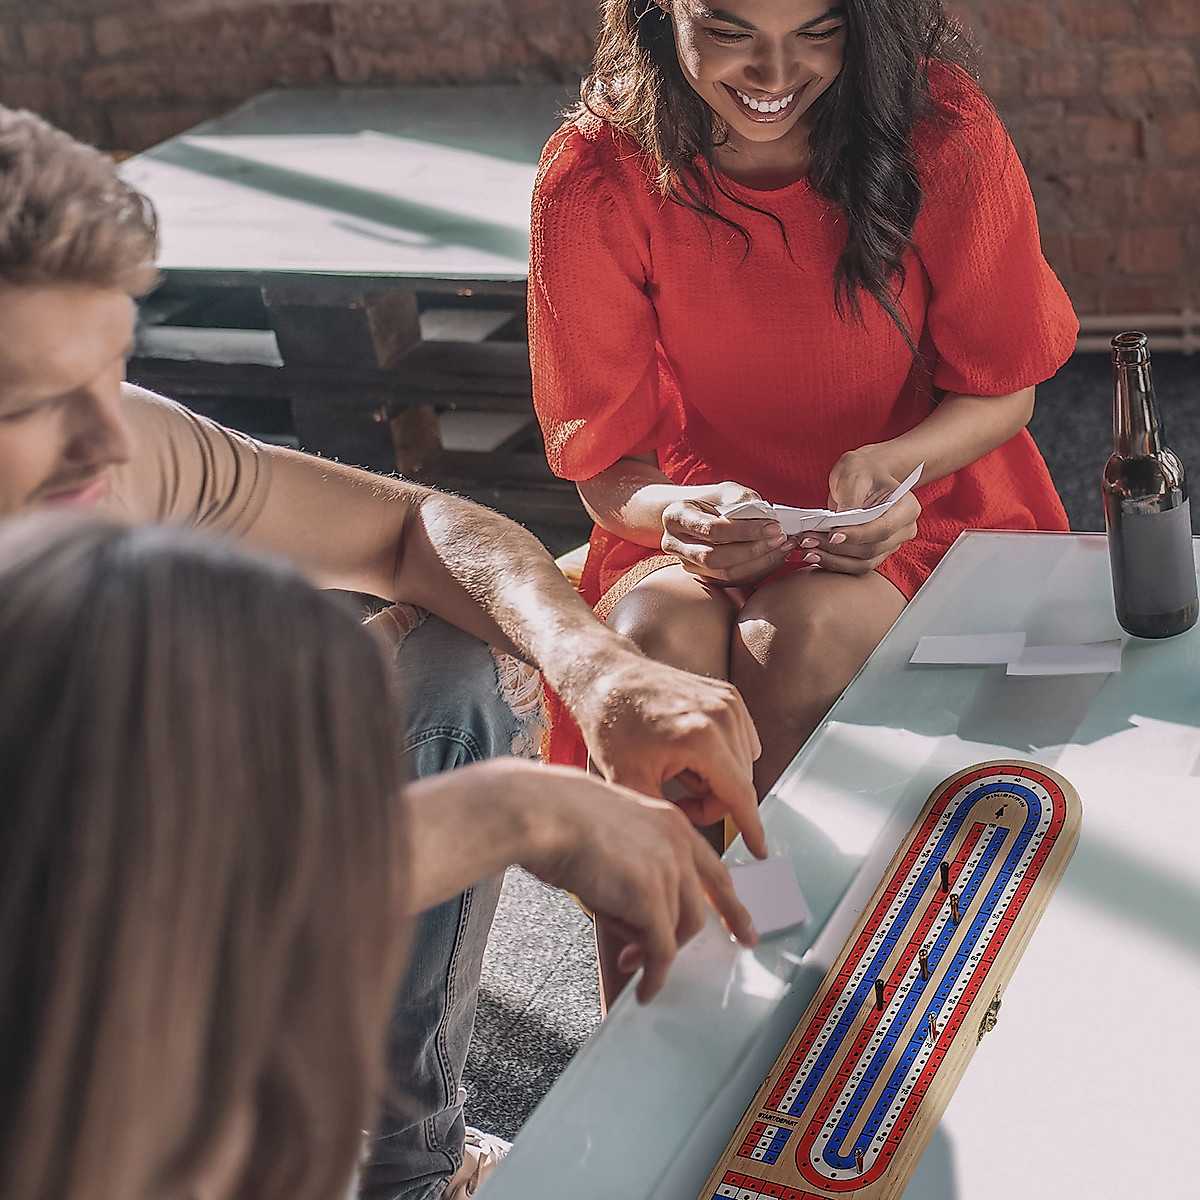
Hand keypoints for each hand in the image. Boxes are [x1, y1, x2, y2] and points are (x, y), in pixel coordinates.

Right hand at [520, 763, 758, 1001]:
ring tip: (631, 963)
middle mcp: (677, 843)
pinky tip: (644, 987)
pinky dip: (654, 975)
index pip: (712, 866)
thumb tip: (630, 904)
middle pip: (705, 902)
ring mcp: (667, 870)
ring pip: (680, 929)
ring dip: (658, 952)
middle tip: (735, 947)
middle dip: (722, 929)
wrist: (540, 812)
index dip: (730, 899)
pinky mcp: (650, 898)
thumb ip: (632, 861)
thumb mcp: (609, 829)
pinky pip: (660, 950)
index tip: (743, 924)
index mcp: (668, 821)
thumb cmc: (556, 815)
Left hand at [570, 646, 767, 858]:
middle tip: (678, 798)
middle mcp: (721, 715)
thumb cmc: (613, 723)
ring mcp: (728, 701)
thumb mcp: (630, 781)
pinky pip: (742, 741)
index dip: (750, 827)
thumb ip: (667, 817)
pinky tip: (691, 753)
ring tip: (679, 770)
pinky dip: (723, 756)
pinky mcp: (728, 694)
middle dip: (713, 801)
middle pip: (741, 783)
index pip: (739, 794)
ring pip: (744, 764)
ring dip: (718, 778)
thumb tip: (687, 846)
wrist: (607, 676)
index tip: (760, 850)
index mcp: (701, 737)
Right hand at [660, 482, 793, 587]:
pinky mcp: (702, 577)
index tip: (772, 526)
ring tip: (781, 548)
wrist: (696, 514)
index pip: (712, 529)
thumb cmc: (713, 500)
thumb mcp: (726, 491)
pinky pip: (732, 581)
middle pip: (715, 557)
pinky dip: (757, 571)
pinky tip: (774, 558)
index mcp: (676, 516)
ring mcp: (686, 564)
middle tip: (779, 539)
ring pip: (724, 573)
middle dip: (752, 550)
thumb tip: (768, 519)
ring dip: (759, 563)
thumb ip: (744, 502)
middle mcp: (674, 544)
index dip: (745, 530)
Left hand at [795, 451, 919, 574]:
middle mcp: (903, 530)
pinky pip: (855, 566)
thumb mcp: (855, 477)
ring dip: (832, 559)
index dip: (857, 535)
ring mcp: (890, 545)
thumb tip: (839, 525)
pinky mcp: (873, 554)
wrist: (861, 477)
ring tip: (808, 549)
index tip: (832, 534)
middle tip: (809, 539)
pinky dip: (834, 563)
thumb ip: (850, 502)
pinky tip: (815, 556)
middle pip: (871, 549)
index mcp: (907, 508)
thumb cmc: (862, 471)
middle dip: (838, 547)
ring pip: (862, 563)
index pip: (882, 529)